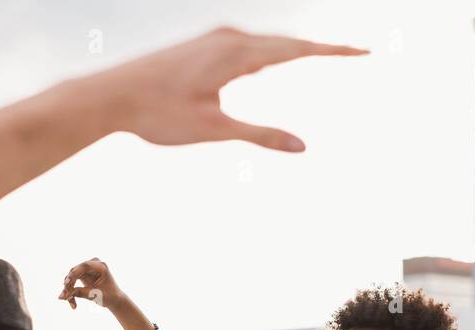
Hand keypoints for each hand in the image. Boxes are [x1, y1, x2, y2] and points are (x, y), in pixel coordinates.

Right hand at [59, 258, 124, 311]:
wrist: (115, 300)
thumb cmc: (109, 296)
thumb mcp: (95, 295)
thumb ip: (80, 293)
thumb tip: (63, 296)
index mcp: (101, 266)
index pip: (84, 266)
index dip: (73, 274)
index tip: (66, 283)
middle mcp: (93, 264)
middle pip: (75, 271)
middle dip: (69, 284)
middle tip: (63, 296)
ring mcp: (87, 269)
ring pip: (71, 277)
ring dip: (68, 289)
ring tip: (65, 300)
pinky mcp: (83, 275)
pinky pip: (72, 281)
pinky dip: (71, 291)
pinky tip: (73, 304)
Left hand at [81, 27, 367, 152]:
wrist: (110, 95)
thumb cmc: (157, 113)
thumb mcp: (214, 130)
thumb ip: (261, 136)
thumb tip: (302, 146)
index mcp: (236, 54)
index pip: (297, 49)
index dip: (334, 52)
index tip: (363, 51)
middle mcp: (228, 38)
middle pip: (288, 42)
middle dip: (322, 48)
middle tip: (357, 52)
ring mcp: (214, 39)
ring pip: (268, 43)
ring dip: (297, 49)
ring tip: (326, 55)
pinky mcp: (202, 46)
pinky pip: (249, 46)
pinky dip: (272, 53)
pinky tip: (276, 61)